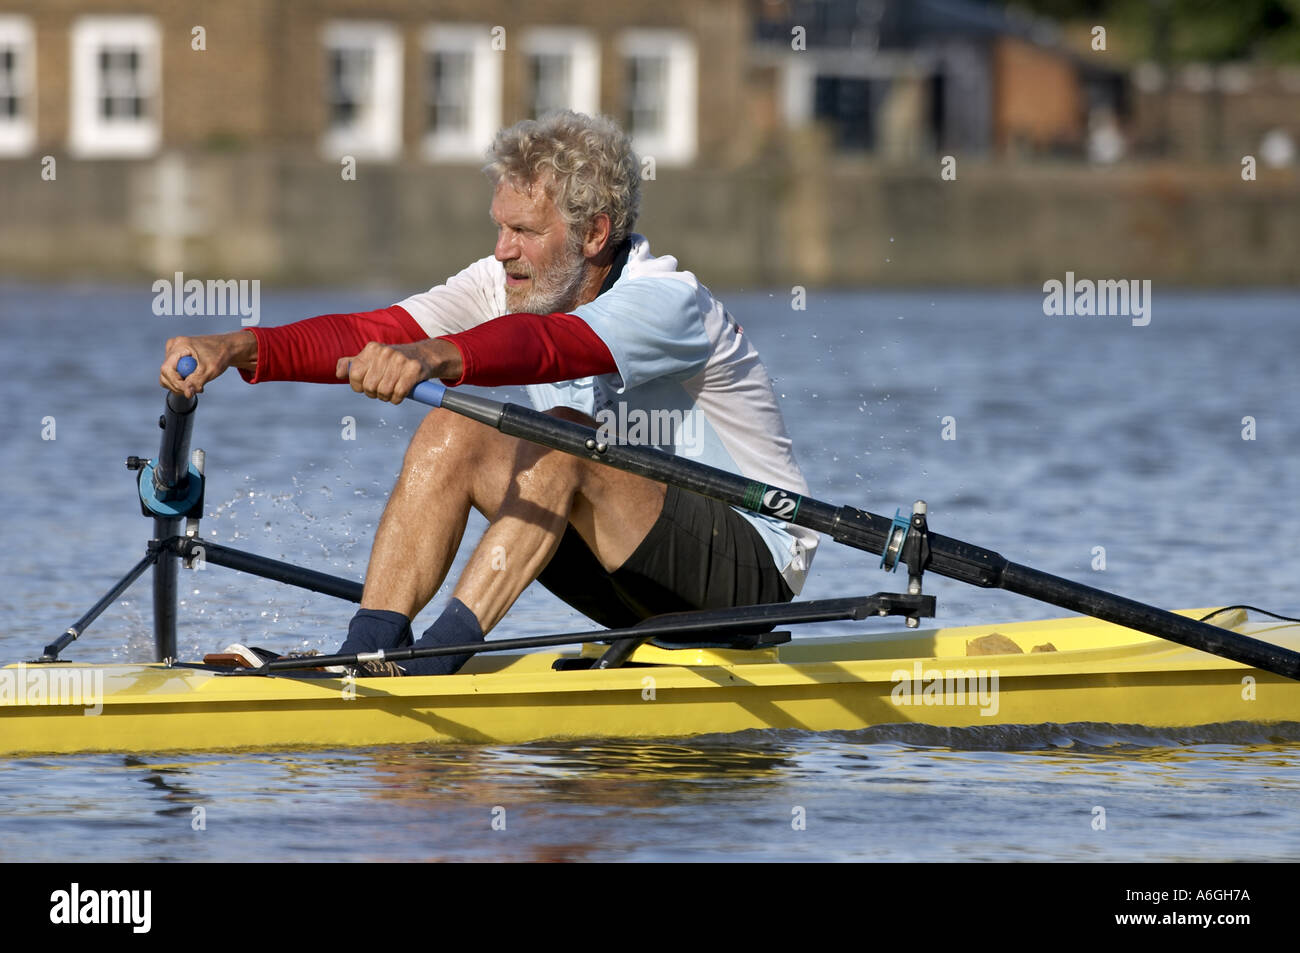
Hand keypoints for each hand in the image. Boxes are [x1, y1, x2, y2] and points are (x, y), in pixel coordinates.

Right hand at [160, 331, 256, 397]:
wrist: (226, 348)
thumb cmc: (220, 355)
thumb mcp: (210, 370)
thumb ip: (196, 382)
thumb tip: (187, 394)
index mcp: (180, 345)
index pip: (167, 369)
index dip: (176, 383)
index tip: (189, 391)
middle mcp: (173, 346)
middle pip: (165, 374)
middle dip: (179, 385)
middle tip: (198, 388)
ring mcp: (173, 351)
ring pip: (167, 376)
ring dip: (182, 384)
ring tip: (198, 382)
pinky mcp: (175, 357)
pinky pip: (172, 374)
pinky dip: (182, 380)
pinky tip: (194, 378)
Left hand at [337, 339, 458, 403]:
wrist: (425, 356)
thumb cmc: (395, 360)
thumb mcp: (373, 357)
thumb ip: (353, 364)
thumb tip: (338, 373)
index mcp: (372, 349)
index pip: (354, 374)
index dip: (358, 386)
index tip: (367, 385)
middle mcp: (385, 352)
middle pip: (369, 386)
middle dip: (374, 393)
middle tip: (381, 390)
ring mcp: (400, 360)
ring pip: (383, 391)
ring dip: (387, 397)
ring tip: (391, 392)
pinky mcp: (414, 370)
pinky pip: (398, 393)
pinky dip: (397, 399)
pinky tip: (399, 394)